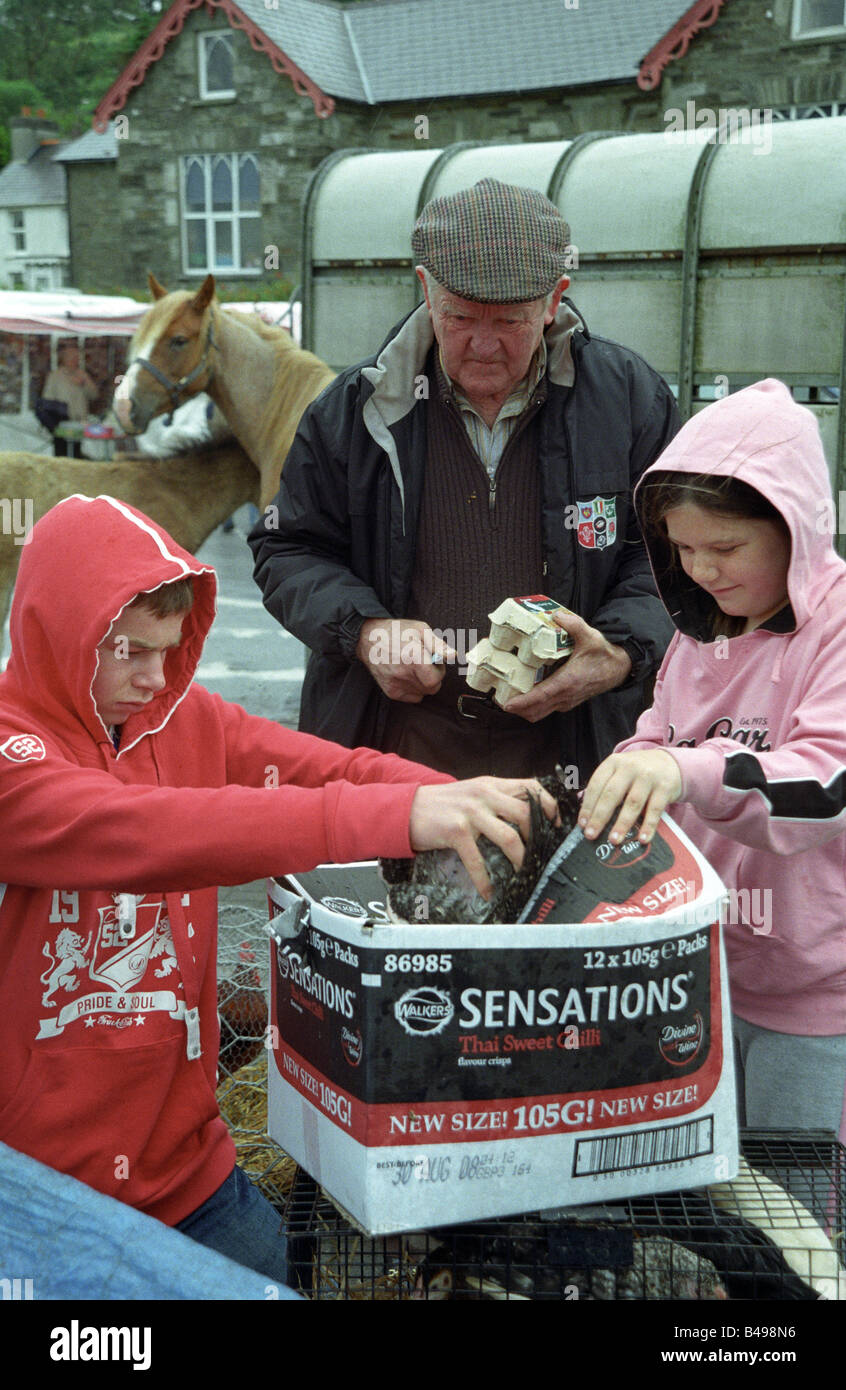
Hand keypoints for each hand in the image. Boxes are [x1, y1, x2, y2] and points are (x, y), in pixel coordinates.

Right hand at [357, 618, 455, 702]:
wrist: (369, 638)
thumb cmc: (397, 632)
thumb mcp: (421, 630)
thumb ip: (439, 645)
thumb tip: (453, 655)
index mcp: (413, 658)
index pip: (435, 680)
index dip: (439, 672)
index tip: (434, 662)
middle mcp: (403, 674)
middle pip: (431, 689)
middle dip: (433, 678)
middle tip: (425, 665)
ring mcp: (395, 684)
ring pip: (422, 694)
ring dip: (423, 684)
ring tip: (414, 669)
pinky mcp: (390, 691)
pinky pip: (412, 698)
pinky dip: (413, 689)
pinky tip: (407, 676)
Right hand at [409, 777, 559, 898]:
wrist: (405, 809)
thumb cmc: (441, 805)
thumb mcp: (472, 792)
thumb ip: (495, 798)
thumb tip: (524, 817)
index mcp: (491, 784)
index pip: (531, 787)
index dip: (549, 806)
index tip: (555, 825)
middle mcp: (484, 795)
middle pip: (527, 813)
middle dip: (539, 837)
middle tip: (540, 854)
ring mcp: (470, 812)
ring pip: (509, 837)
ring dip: (520, 860)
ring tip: (522, 873)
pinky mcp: (456, 831)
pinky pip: (478, 860)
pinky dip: (485, 880)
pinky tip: (488, 892)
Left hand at [502, 611, 630, 721]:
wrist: (618, 668)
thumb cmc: (603, 654)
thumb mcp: (590, 636)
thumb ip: (573, 624)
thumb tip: (556, 615)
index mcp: (568, 682)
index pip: (541, 696)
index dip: (523, 702)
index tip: (507, 704)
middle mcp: (566, 696)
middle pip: (535, 711)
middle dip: (517, 708)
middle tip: (499, 699)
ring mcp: (566, 701)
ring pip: (540, 713)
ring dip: (524, 710)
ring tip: (508, 699)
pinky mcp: (567, 702)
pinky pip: (546, 709)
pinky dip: (533, 707)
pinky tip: (525, 695)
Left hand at [579, 750, 681, 845]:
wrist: (670, 762)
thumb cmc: (638, 772)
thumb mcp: (619, 771)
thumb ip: (605, 787)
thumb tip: (587, 816)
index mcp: (613, 763)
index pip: (596, 785)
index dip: (588, 806)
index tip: (582, 824)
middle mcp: (630, 767)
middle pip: (611, 794)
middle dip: (600, 817)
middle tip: (591, 835)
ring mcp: (648, 777)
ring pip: (632, 803)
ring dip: (622, 824)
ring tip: (613, 840)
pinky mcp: (664, 788)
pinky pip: (655, 810)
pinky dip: (648, 826)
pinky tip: (642, 839)